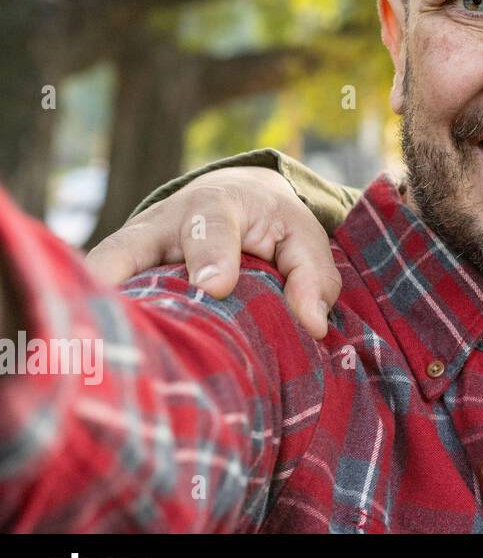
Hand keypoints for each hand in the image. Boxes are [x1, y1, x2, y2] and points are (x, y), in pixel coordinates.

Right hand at [85, 167, 340, 338]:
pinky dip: (92, 322)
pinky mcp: (115, 272)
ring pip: (99, 273)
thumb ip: (312, 275)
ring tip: (94, 355)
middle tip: (133, 327)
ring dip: (96, 309)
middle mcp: (161, 223)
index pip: (209, 226)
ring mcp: (130, 248)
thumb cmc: (271, 221)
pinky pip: (94, 296)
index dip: (211, 254)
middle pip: (129, 247)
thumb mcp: (302, 235)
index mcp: (217, 205)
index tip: (215, 286)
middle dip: (124, 279)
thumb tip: (314, 326)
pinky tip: (93, 363)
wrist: (232, 194)